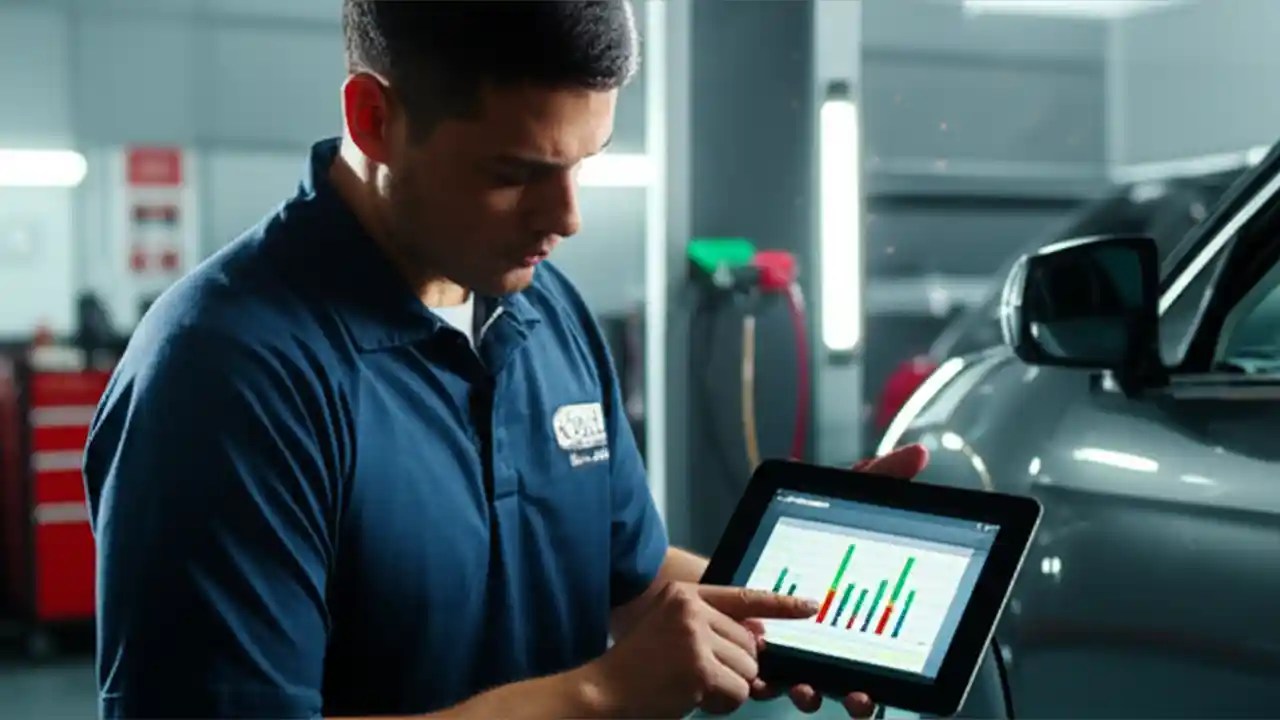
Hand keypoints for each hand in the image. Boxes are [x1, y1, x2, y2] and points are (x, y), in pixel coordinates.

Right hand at [586, 582, 819, 717]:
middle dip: (734, 669)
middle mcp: (692, 609)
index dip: (781, 604)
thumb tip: (760, 638)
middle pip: (750, 644)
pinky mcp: (699, 668)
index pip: (744, 596)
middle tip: (695, 677)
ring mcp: (695, 637)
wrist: (603, 692)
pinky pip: (738, 693)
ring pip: (748, 671)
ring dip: (727, 688)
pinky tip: (692, 699)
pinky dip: (722, 704)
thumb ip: (713, 630)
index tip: (810, 606)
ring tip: (690, 687)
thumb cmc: (638, 670)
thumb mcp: (673, 635)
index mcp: (686, 596)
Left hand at [747, 444, 929, 716]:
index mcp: (859, 618)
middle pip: (850, 685)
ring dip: (811, 694)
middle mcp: (829, 642)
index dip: (888, 684)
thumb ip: (881, 479)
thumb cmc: (811, 519)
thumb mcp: (846, 496)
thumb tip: (918, 455)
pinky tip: (759, 679)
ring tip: (807, 689)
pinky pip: (759, 676)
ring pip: (806, 686)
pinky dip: (761, 682)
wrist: (754, 533)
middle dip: (856, 699)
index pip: (882, 661)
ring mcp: (792, 648)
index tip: (885, 689)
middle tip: (858, 698)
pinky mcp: (755, 646)